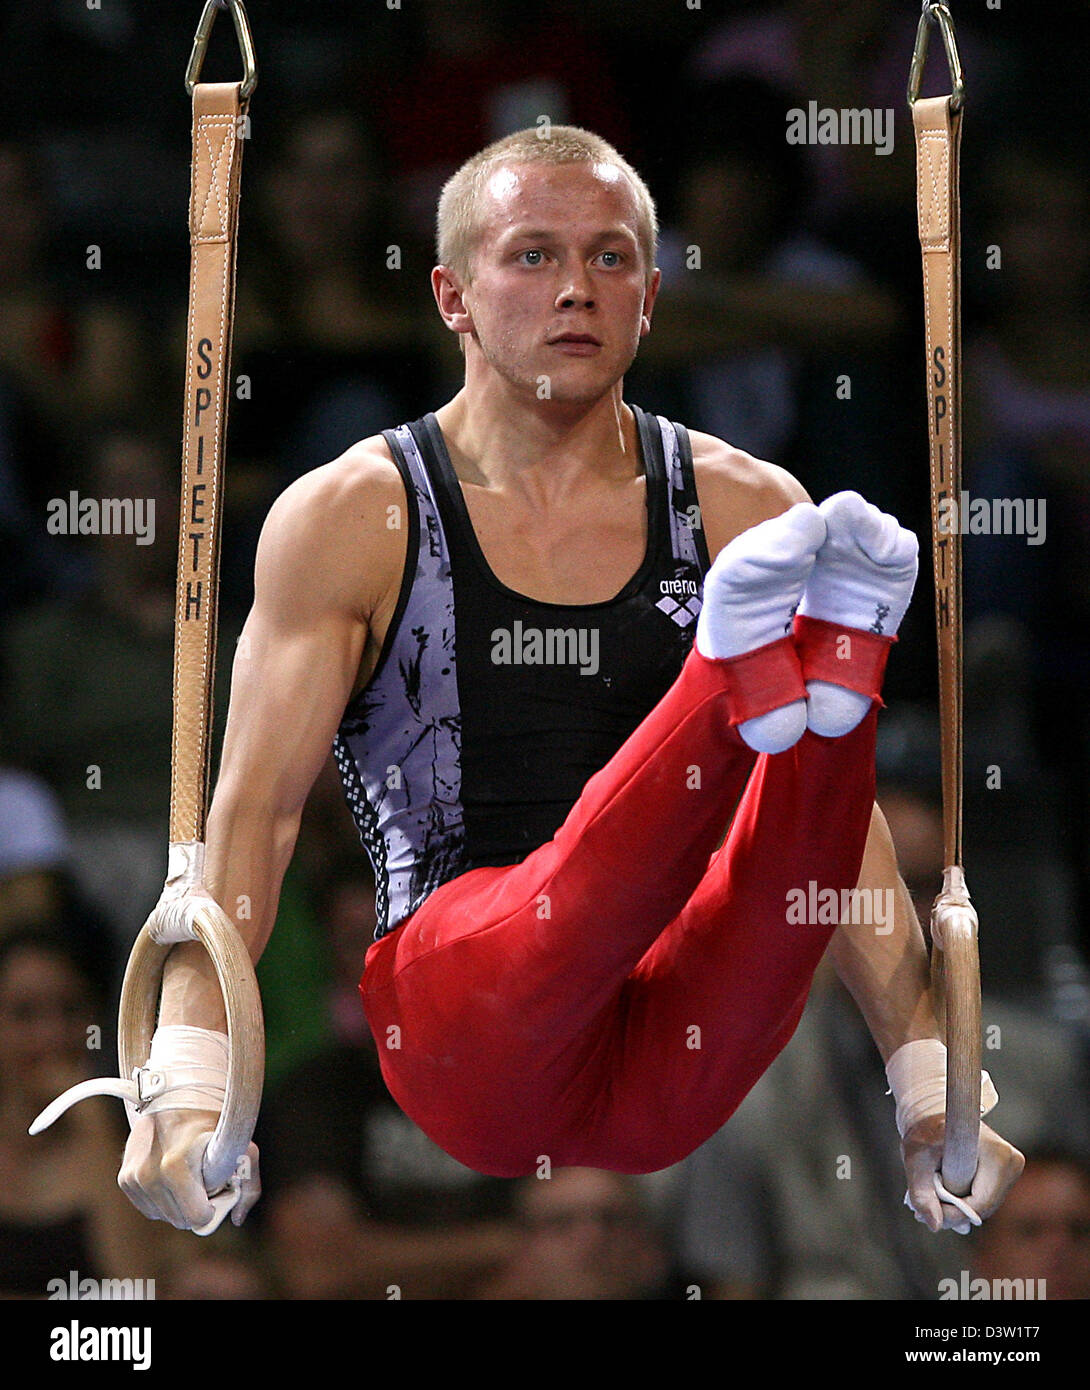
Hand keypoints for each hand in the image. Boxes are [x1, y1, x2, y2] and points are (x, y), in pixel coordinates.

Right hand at [118, 1107, 260, 1230]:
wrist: (178, 1096)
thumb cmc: (215, 1123)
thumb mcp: (242, 1148)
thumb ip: (249, 1187)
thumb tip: (238, 1219)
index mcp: (176, 1167)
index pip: (196, 1217)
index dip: (211, 1209)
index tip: (216, 1190)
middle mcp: (150, 1173)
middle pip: (179, 1220)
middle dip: (194, 1206)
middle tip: (203, 1179)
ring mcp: (134, 1176)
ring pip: (162, 1216)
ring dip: (177, 1203)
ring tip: (187, 1175)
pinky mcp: (125, 1178)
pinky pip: (148, 1208)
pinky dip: (161, 1199)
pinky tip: (171, 1177)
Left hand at [902, 1115, 1023, 1233]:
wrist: (933, 1117)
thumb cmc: (925, 1133)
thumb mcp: (915, 1161)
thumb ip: (922, 1194)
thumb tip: (935, 1226)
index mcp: (997, 1152)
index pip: (980, 1202)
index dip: (952, 1212)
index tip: (926, 1209)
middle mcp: (1011, 1160)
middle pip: (984, 1207)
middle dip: (954, 1211)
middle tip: (926, 1201)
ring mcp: (1012, 1168)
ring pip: (985, 1206)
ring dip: (959, 1206)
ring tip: (936, 1186)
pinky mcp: (1007, 1173)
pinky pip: (986, 1199)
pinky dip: (966, 1200)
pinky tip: (949, 1185)